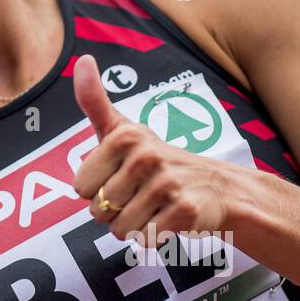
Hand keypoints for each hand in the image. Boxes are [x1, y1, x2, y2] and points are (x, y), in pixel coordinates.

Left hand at [71, 54, 234, 247]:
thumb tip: (84, 60)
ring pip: (120, 229)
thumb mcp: (124, 130)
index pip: (80, 188)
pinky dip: (154, 238)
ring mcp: (167, 184)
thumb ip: (95, 101)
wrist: (219, 188)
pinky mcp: (186, 212)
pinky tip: (169, 220)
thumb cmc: (158, 160)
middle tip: (140, 196)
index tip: (119, 178)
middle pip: (99, 211)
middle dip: (114, 212)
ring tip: (154, 208)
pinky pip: (146, 240)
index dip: (96, 191)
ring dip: (133, 228)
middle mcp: (146, 157)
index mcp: (124, 136)